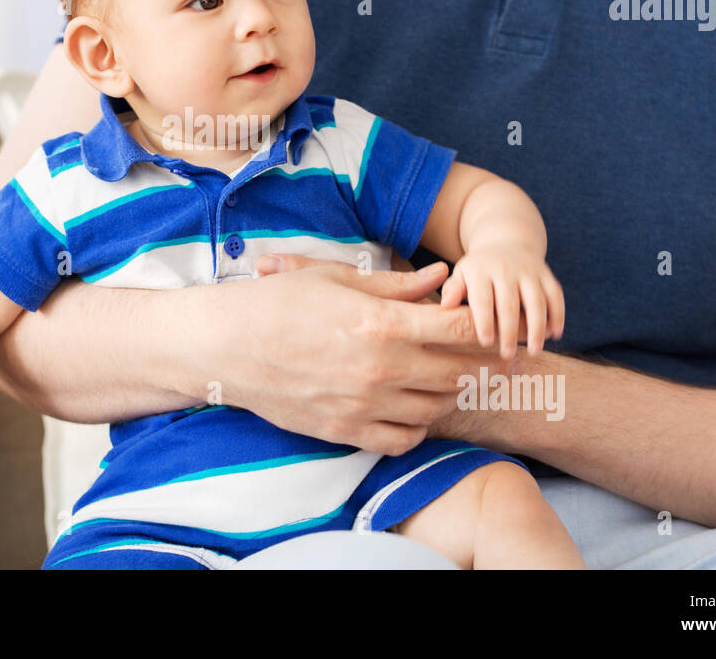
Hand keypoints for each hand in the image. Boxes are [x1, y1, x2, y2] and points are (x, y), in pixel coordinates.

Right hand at [220, 254, 517, 455]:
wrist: (224, 347)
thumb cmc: (277, 302)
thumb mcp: (336, 279)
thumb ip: (395, 285)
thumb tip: (440, 277)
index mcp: (382, 324)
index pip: (461, 327)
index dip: (486, 323)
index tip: (491, 321)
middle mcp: (381, 369)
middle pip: (459, 371)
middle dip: (476, 360)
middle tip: (479, 351)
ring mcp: (364, 405)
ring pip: (436, 408)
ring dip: (447, 391)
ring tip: (438, 373)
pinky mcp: (346, 431)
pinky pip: (404, 439)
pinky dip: (417, 426)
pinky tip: (408, 406)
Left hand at [437, 245, 564, 358]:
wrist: (505, 242)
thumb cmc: (478, 270)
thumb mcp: (462, 274)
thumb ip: (453, 289)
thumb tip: (445, 305)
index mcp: (480, 270)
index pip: (482, 299)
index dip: (484, 321)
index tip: (485, 343)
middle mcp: (506, 268)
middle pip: (510, 304)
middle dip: (510, 331)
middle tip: (508, 355)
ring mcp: (529, 271)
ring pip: (537, 301)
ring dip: (537, 328)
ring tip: (534, 350)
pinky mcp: (547, 274)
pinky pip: (555, 295)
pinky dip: (558, 315)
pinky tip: (555, 335)